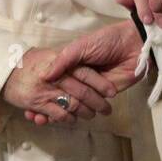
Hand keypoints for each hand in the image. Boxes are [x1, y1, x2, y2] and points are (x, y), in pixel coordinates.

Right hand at [22, 21, 144, 125]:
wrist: (133, 45)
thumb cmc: (105, 41)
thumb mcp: (81, 46)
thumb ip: (64, 60)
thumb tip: (46, 75)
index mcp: (72, 63)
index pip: (53, 79)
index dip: (41, 88)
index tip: (28, 97)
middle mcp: (78, 77)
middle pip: (59, 94)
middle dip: (45, 105)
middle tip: (34, 114)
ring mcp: (90, 88)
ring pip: (70, 104)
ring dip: (55, 113)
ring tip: (40, 119)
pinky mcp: (101, 97)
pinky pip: (86, 108)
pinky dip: (72, 116)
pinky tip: (59, 119)